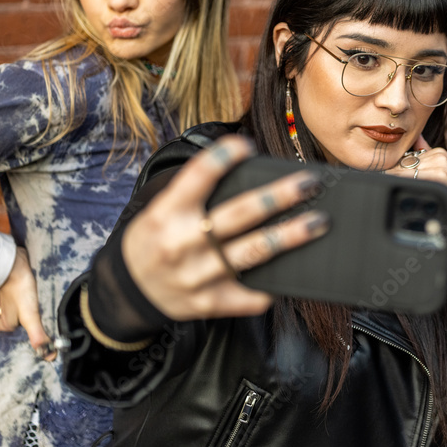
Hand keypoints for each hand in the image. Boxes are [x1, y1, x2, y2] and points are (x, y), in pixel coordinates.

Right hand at [0, 247, 54, 359]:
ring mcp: (13, 298)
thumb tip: (48, 356)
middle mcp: (7, 312)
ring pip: (23, 309)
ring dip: (35, 310)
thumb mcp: (30, 316)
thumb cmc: (20, 291)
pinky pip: (28, 296)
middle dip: (31, 325)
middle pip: (18, 323)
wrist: (13, 262)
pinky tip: (45, 296)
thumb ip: (37, 335)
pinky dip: (35, 298)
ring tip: (49, 312)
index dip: (25, 338)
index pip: (13, 336)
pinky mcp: (21, 286)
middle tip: (46, 327)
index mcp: (6, 323)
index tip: (39, 340)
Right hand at [122, 136, 328, 321]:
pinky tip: (294, 270)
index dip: (223, 156)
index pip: (197, 176)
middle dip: (279, 196)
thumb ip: (196, 194)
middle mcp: (182, 243)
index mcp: (166, 213)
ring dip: (290, 236)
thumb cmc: (155, 240)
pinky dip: (272, 285)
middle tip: (309, 184)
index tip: (246, 144)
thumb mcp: (161, 210)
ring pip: (253, 252)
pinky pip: (249, 295)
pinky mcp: (208, 302)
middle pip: (239, 214)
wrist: (128, 291)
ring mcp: (197, 276)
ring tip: (318, 222)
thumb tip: (247, 171)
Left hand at [385, 135, 446, 220]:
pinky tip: (405, 194)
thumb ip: (426, 157)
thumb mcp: (443, 171)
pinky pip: (413, 179)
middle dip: (391, 176)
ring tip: (393, 192)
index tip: (382, 178)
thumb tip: (413, 142)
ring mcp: (440, 163)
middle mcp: (438, 154)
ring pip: (405, 171)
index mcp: (437, 152)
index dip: (392, 170)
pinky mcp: (441, 175)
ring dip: (396, 182)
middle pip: (402, 164)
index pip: (404, 158)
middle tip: (382, 185)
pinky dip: (406, 186)